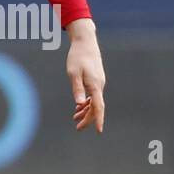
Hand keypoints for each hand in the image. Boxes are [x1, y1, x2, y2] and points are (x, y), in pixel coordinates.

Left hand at [65, 18, 105, 132]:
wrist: (85, 42)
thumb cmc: (77, 57)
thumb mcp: (73, 73)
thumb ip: (77, 89)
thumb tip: (80, 104)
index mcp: (95, 85)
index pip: (98, 107)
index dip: (98, 120)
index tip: (99, 131)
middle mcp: (99, 85)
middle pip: (96, 107)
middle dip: (88, 119)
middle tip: (77, 128)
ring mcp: (99, 82)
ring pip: (94, 101)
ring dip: (86, 111)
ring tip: (75, 118)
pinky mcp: (96, 79)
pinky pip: (93, 95)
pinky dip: (87, 102)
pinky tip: (79, 106)